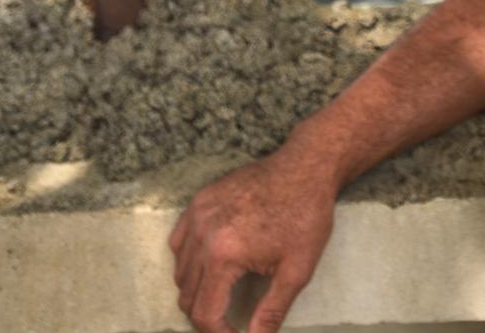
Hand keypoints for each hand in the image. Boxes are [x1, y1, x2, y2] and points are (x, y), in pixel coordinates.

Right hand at [169, 151, 334, 332]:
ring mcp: (197, 214)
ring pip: (180, 270)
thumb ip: (271, 311)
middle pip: (187, 294)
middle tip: (230, 321)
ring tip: (224, 294)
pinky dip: (188, 260)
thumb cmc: (306, 217)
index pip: (204, 312)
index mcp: (223, 255)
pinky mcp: (199, 200)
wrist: (305, 168)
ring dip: (197, 289)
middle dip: (207, 314)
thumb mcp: (296, 270)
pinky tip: (210, 264)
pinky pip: (179, 241)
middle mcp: (201, 235)